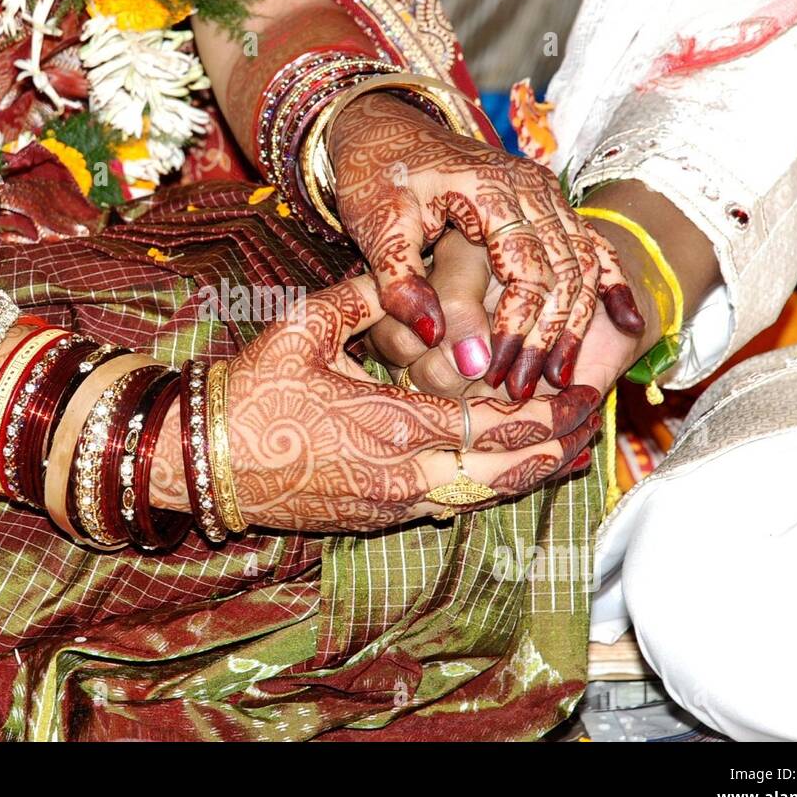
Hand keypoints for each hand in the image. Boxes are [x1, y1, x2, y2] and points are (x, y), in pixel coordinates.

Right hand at [223, 275, 606, 531]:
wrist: (205, 460)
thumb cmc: (251, 393)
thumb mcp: (303, 329)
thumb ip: (363, 298)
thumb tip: (404, 280)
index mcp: (389, 422)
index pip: (487, 420)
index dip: (539, 409)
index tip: (577, 389)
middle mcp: (401, 474)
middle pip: (500, 468)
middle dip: (551, 444)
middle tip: (590, 421)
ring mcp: (390, 503)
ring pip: (480, 495)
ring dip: (529, 473)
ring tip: (571, 452)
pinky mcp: (376, 516)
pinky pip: (449, 505)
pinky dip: (488, 488)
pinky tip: (511, 475)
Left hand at [329, 92, 643, 398]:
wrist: (382, 128)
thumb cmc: (374, 176)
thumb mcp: (377, 228)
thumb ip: (400, 283)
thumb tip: (435, 338)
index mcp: (492, 189)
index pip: (528, 269)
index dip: (519, 327)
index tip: (498, 373)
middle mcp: (531, 188)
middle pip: (565, 271)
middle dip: (551, 336)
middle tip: (529, 389)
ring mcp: (544, 194)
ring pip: (584, 264)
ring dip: (577, 324)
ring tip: (560, 379)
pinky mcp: (544, 205)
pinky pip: (589, 246)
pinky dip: (610, 285)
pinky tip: (631, 326)